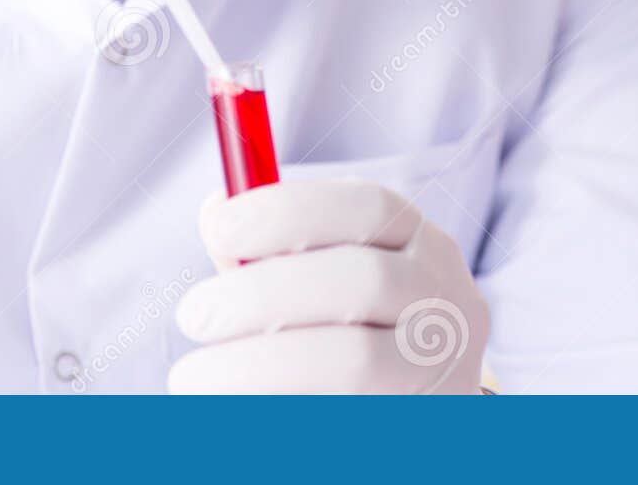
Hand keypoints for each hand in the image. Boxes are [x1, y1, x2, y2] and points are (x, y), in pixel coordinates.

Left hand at [169, 179, 489, 393]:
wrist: (418, 411)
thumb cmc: (353, 329)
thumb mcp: (322, 275)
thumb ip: (271, 246)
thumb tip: (217, 211)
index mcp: (423, 247)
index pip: (369, 207)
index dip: (288, 211)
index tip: (218, 229)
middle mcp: (446, 304)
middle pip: (361, 280)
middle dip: (262, 293)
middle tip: (193, 315)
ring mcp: (443, 374)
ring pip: (355, 362)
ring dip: (258, 364)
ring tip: (191, 378)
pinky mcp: (424, 429)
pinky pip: (342, 415)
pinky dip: (279, 408)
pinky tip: (232, 411)